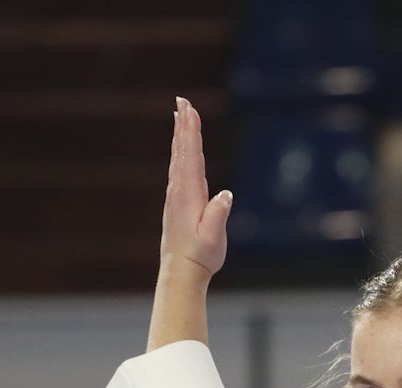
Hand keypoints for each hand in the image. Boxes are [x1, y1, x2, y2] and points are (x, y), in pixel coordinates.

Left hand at [161, 97, 229, 277]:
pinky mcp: (177, 202)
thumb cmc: (200, 257)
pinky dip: (180, 152)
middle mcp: (179, 190)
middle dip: (184, 125)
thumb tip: (225, 195)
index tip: (189, 110)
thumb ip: (217, 216)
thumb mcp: (213, 239)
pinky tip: (180, 148)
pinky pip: (179, 169)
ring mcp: (176, 195)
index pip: (191, 156)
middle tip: (182, 100)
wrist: (180, 273)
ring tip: (180, 114)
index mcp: (189, 194)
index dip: (191, 132)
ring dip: (180, 135)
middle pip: (182, 150)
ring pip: (179, 158)